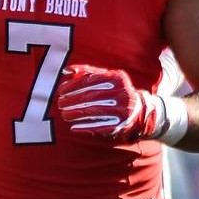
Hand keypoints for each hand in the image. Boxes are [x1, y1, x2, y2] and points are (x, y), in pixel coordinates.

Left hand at [55, 65, 169, 144]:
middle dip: (72, 100)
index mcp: (118, 78)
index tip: (61, 91)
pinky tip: (74, 127)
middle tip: (60, 104)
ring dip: (76, 114)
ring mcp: (123, 109)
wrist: (139, 109)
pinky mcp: (121, 123)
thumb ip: (87, 72)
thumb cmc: (116, 91)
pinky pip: (100, 126)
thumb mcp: (107, 77)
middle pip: (91, 96)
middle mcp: (123, 92)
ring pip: (94, 111)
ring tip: (65, 115)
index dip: (73, 86)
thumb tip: (66, 71)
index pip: (91, 80)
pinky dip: (85, 127)